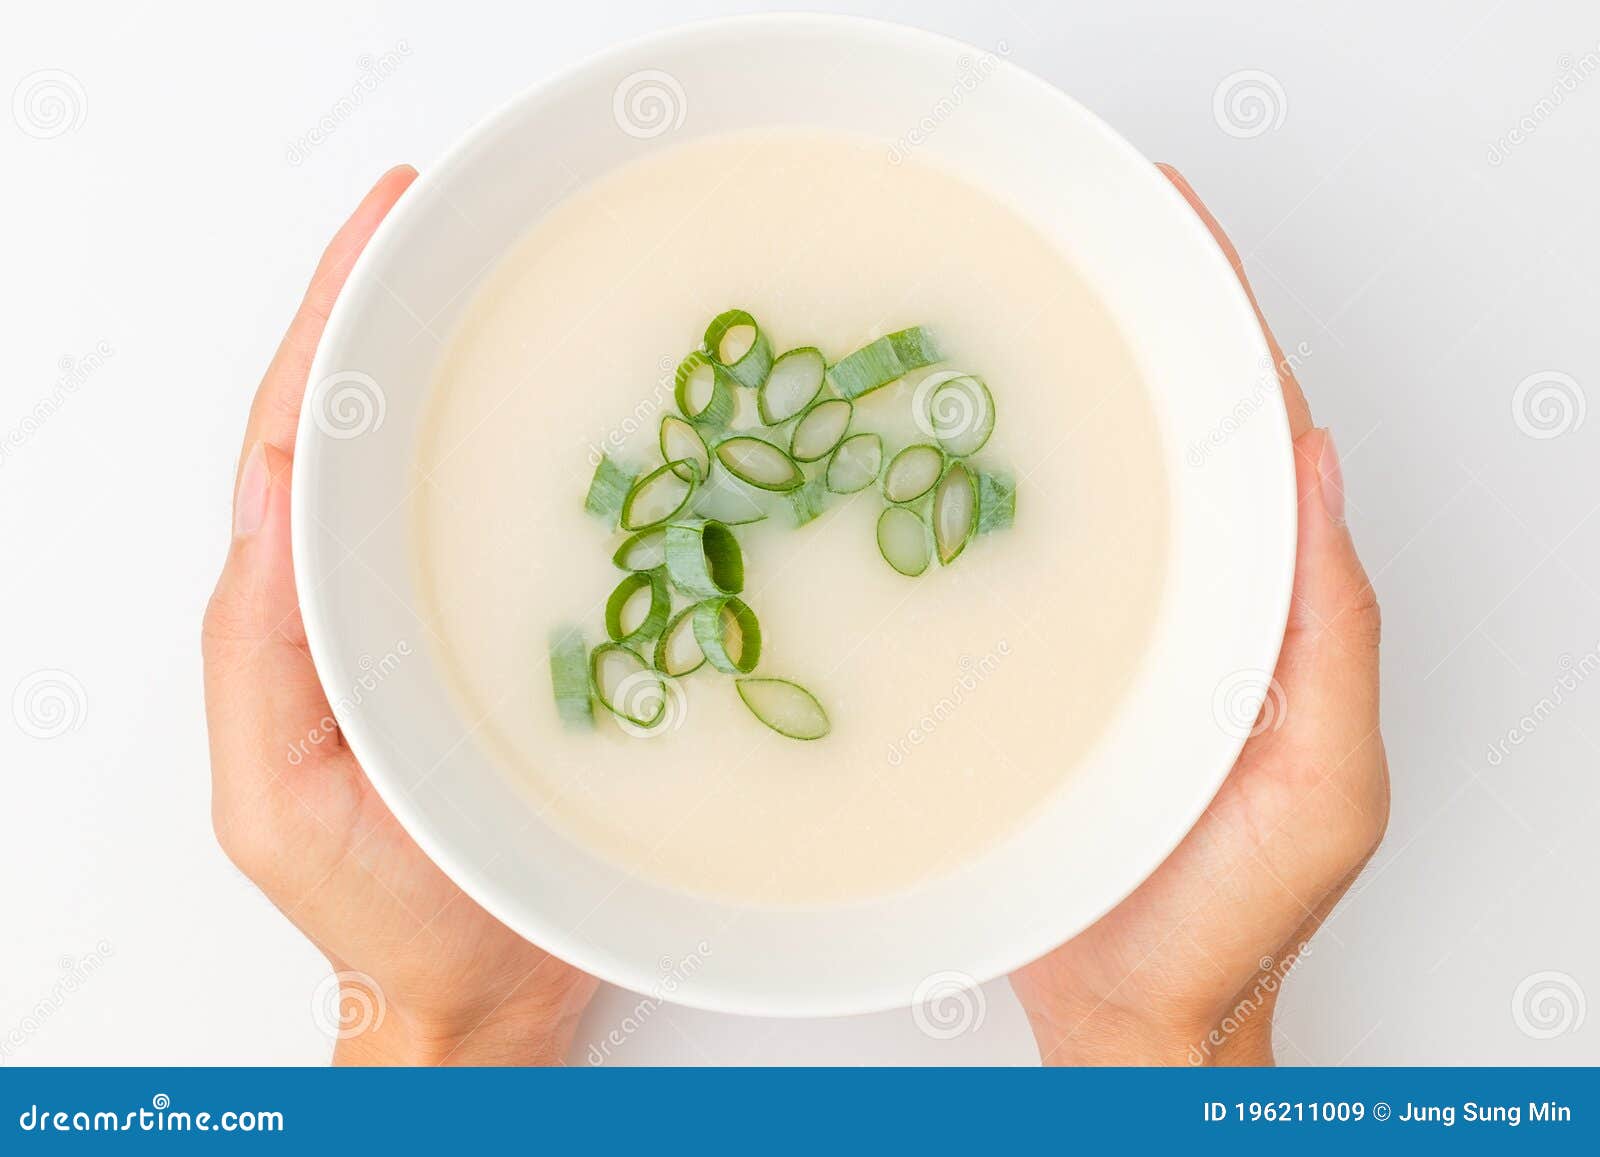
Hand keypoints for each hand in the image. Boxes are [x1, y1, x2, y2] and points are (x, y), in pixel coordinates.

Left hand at [202, 168, 596, 1065]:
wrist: (481, 987)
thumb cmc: (385, 912)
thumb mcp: (278, 798)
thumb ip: (257, 656)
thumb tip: (271, 496)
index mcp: (296, 613)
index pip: (299, 435)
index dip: (327, 323)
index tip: (379, 229)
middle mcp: (367, 593)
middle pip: (370, 421)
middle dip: (394, 309)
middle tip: (448, 216)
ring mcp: (449, 612)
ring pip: (447, 465)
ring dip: (472, 366)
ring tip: (520, 280)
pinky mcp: (532, 637)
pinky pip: (531, 530)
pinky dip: (551, 456)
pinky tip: (604, 415)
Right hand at [1011, 166, 1388, 1065]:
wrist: (1131, 1009)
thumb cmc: (1227, 917)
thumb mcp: (1323, 780)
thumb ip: (1331, 633)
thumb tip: (1314, 473)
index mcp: (1273, 612)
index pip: (1260, 439)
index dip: (1228, 328)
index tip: (1180, 237)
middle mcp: (1194, 606)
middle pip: (1172, 441)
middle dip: (1137, 334)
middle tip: (1078, 242)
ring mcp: (1116, 634)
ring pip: (1095, 492)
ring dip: (1060, 401)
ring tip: (1006, 315)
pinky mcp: (1042, 670)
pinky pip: (1024, 559)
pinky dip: (994, 494)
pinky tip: (938, 453)